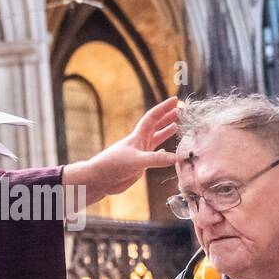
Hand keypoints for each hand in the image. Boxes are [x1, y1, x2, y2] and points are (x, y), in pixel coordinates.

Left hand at [61, 97, 179, 205]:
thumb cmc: (113, 165)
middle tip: (179, 110)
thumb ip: (156, 159)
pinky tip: (167, 154)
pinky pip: (154, 156)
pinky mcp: (139, 165)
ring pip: (156, 139)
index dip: (164, 108)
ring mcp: (140, 154)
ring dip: (165, 133)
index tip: (175, 99)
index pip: (153, 117)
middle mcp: (139, 142)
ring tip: (176, 126)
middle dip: (167, 117)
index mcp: (138, 136)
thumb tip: (177, 157)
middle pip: (156, 125)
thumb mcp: (136, 161)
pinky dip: (162, 154)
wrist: (99, 179)